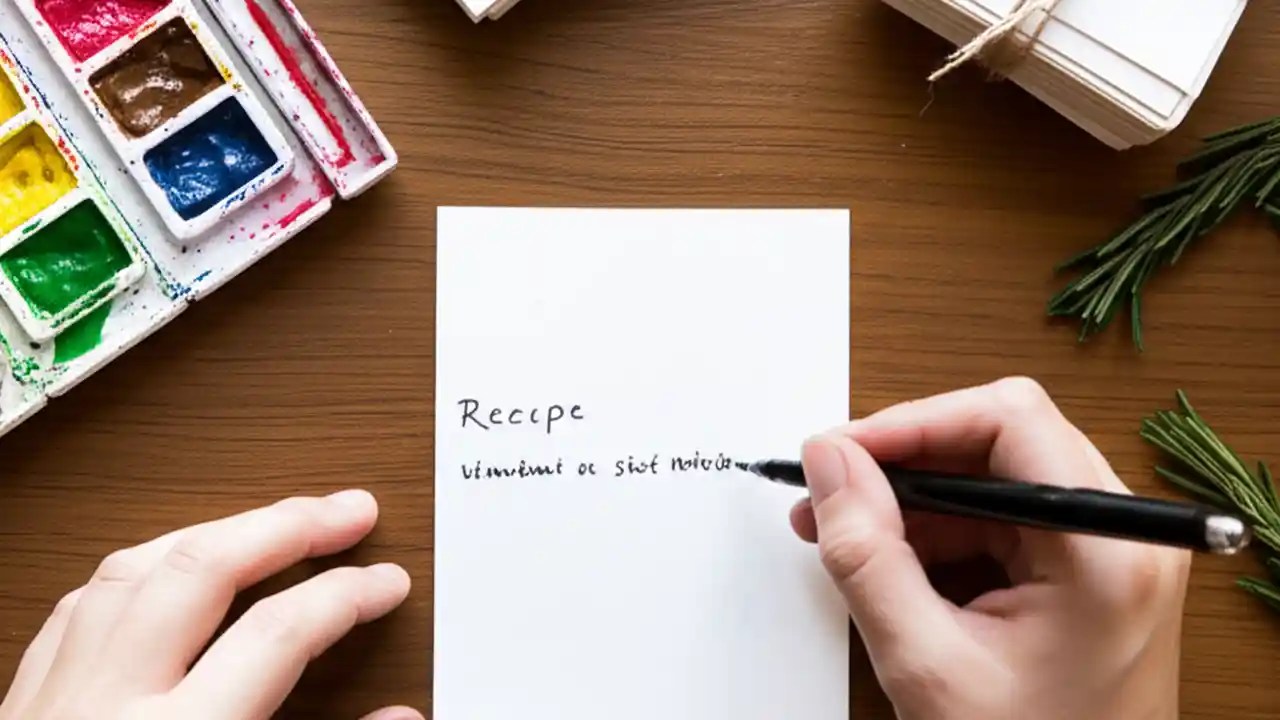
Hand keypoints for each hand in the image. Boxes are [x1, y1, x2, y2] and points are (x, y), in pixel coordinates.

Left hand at [0, 490, 420, 719]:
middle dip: (288, 525)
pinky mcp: (25, 705)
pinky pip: (83, 604)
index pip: (275, 636)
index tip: (385, 584)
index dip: (343, 598)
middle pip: (203, 569)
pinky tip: (171, 567)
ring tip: (272, 524)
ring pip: (134, 569)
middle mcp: (108, 708)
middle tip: (348, 511)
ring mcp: (58, 699)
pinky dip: (142, 569)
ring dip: (216, 532)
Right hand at [791, 377, 1189, 719]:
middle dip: (906, 460)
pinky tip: (893, 562)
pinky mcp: (1089, 573)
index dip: (913, 422)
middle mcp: (1124, 537)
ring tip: (849, 533)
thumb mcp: (928, 664)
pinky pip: (1004, 520)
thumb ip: (868, 557)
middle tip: (834, 489)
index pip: (1010, 420)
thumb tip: (831, 465)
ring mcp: (1111, 553)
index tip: (845, 451)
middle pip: (1002, 439)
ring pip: (996, 477)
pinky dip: (941, 532)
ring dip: (916, 499)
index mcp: (1107, 552)